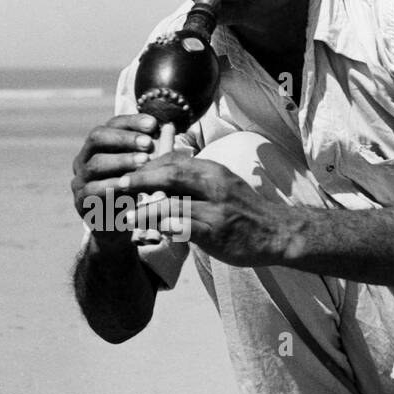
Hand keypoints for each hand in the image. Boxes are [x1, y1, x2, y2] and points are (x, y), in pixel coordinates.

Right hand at [71, 113, 158, 249]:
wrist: (117, 228)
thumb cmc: (131, 192)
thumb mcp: (140, 170)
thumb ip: (149, 152)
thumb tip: (169, 129)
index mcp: (97, 146)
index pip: (111, 125)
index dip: (131, 122)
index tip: (153, 124)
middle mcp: (84, 159)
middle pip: (97, 138)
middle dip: (124, 138)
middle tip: (148, 143)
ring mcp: (79, 179)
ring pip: (96, 163)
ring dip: (121, 161)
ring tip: (144, 161)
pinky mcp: (81, 201)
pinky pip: (93, 190)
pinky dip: (112, 186)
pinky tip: (128, 184)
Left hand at [115, 157, 298, 267]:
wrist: (276, 233)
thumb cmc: (243, 210)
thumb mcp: (221, 185)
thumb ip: (193, 178)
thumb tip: (162, 169)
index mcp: (213, 171)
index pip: (173, 160)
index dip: (147, 165)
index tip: (127, 172)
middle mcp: (214, 185)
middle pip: (170, 174)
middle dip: (140, 179)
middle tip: (118, 186)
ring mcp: (215, 209)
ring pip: (172, 203)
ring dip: (144, 210)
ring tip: (125, 216)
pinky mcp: (215, 232)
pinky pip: (183, 227)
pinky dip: (162, 228)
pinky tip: (150, 232)